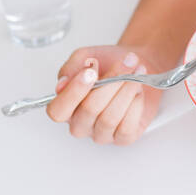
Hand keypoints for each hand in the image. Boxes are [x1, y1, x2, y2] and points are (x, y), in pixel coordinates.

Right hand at [45, 44, 162, 144]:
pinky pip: (127, 126)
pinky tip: (137, 91)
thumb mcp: (85, 56)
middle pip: (90, 109)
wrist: (136, 65)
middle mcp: (80, 123)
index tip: (90, 71)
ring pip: (110, 118)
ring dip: (127, 89)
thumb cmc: (109, 63)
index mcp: (65, 106)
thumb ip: (71, 67)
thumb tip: (63, 83)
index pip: (58, 110)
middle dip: (112, 81)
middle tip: (126, 62)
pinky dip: (136, 104)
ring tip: (136, 72)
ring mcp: (100, 133)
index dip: (74, 92)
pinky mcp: (123, 137)